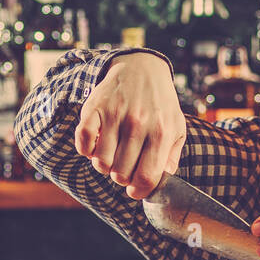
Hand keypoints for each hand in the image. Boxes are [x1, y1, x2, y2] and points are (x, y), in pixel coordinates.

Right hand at [75, 52, 185, 198]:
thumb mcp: (176, 127)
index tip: (134, 190)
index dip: (138, 191)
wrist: (141, 68)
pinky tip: (97, 144)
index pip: (146, 177)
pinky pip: (83, 143)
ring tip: (112, 154)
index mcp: (161, 132)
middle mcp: (138, 124)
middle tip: (124, 166)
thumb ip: (171, 156)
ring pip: (101, 162)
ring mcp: (115, 115)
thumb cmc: (160, 104)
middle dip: (121, 177)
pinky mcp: (94, 108)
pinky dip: (86, 151)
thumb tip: (162, 181)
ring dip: (104, 165)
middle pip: (121, 174)